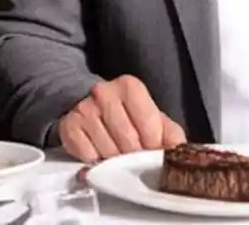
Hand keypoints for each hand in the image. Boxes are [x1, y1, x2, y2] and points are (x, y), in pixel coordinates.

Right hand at [58, 75, 185, 162]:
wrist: (85, 104)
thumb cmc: (124, 113)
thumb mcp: (151, 117)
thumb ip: (169, 133)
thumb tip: (179, 153)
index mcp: (130, 87)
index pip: (149, 125)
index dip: (153, 145)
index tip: (152, 151)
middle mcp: (104, 93)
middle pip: (128, 140)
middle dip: (135, 156)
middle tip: (134, 157)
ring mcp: (84, 109)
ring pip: (108, 151)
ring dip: (115, 162)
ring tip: (116, 154)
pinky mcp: (69, 126)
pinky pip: (88, 156)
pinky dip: (96, 161)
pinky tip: (98, 152)